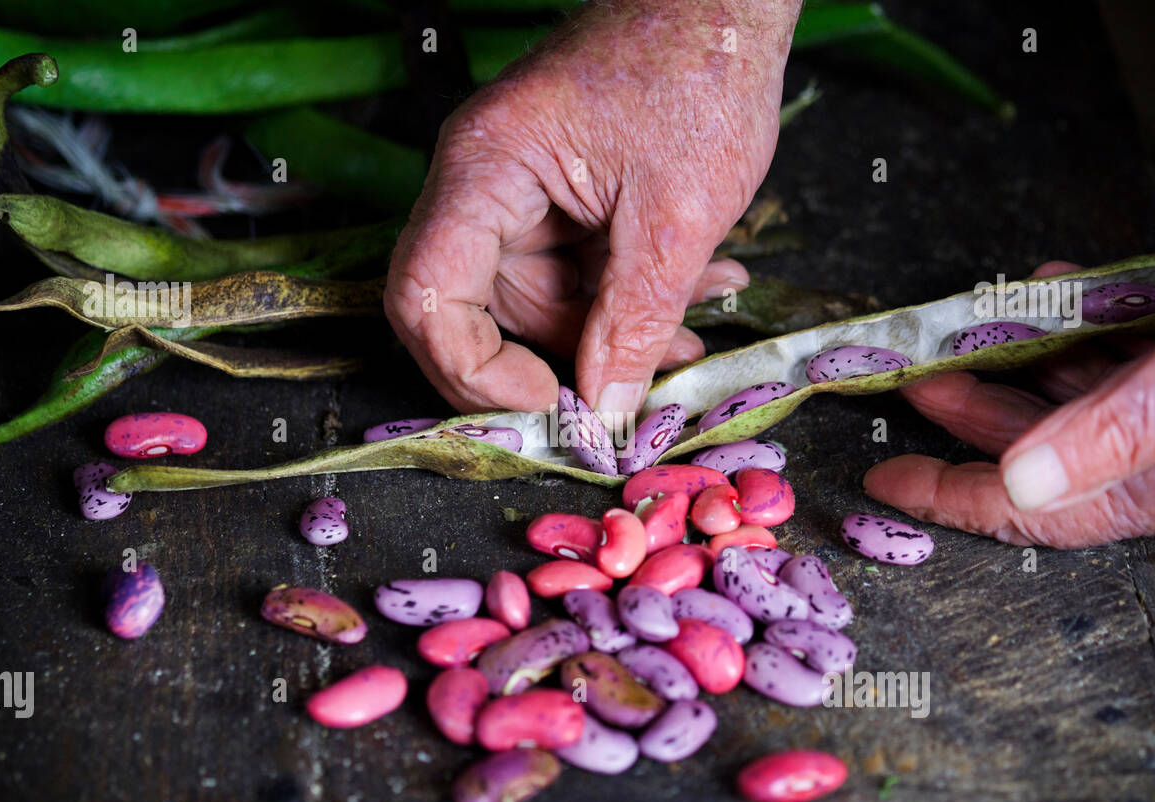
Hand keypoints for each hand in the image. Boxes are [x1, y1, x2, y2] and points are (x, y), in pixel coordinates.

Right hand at [384, 0, 800, 414]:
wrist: (729, 2)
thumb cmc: (701, 67)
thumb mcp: (678, 213)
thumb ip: (636, 318)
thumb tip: (605, 408)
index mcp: (487, 168)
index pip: (426, 295)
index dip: (470, 369)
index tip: (544, 402)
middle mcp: (488, 182)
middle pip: (485, 310)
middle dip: (563, 356)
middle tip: (631, 386)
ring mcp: (523, 192)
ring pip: (540, 302)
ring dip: (614, 331)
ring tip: (691, 327)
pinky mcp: (562, 200)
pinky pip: (576, 274)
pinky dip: (629, 297)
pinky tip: (695, 290)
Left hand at [863, 261, 1154, 546]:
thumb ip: (1120, 432)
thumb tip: (1024, 480)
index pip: (1032, 510)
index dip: (950, 496)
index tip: (885, 481)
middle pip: (1041, 442)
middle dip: (970, 406)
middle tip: (917, 376)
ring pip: (1080, 386)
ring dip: (1022, 351)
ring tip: (972, 326)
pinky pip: (1129, 340)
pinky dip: (1087, 313)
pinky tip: (1056, 284)